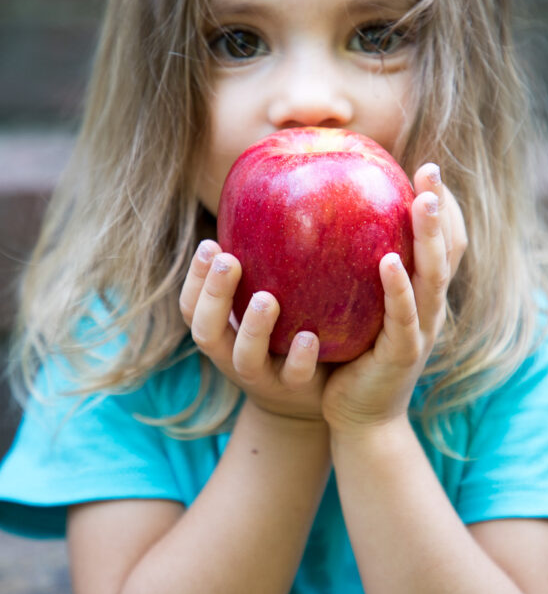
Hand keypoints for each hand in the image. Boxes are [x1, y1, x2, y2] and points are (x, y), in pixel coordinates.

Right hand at [179, 242, 328, 422]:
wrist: (311, 397)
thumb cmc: (285, 333)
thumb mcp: (265, 301)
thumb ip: (261, 266)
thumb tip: (267, 195)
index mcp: (221, 332)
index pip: (190, 307)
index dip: (194, 279)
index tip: (210, 244)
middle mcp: (232, 355)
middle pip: (206, 331)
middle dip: (214, 294)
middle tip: (229, 260)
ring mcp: (263, 376)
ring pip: (245, 358)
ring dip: (253, 327)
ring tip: (266, 298)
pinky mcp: (296, 390)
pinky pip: (294, 376)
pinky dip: (300, 357)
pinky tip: (310, 336)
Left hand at [321, 163, 466, 434]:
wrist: (357, 416)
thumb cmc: (351, 355)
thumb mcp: (357, 306)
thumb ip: (351, 268)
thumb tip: (323, 220)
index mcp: (422, 293)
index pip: (445, 241)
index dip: (444, 205)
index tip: (428, 168)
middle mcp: (431, 307)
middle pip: (448, 250)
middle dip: (441, 209)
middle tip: (430, 170)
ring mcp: (422, 330)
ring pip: (434, 277)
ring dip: (430, 238)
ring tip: (421, 201)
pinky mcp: (403, 354)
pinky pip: (404, 317)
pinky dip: (400, 288)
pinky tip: (388, 261)